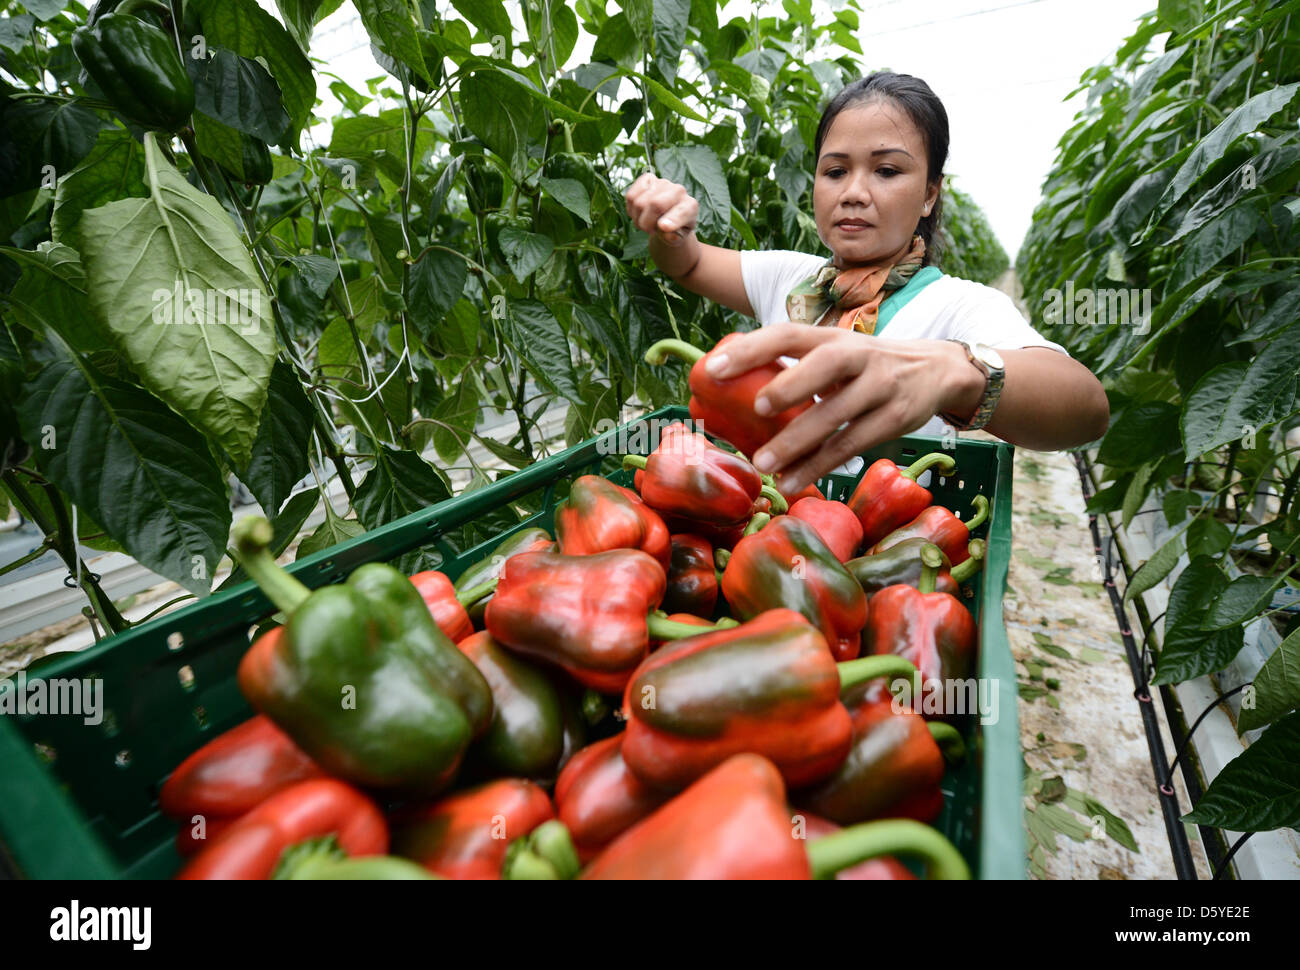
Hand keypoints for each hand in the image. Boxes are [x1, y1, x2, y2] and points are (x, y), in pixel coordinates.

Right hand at [624, 172, 697, 245]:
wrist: (668, 219)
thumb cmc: (674, 231)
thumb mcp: (677, 239)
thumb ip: (672, 237)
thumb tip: (664, 228)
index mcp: (690, 207)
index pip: (682, 211)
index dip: (672, 219)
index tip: (663, 227)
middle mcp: (679, 190)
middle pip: (655, 204)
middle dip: (646, 223)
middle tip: (649, 231)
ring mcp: (663, 183)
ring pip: (639, 202)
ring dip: (637, 219)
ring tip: (645, 224)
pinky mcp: (648, 179)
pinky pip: (631, 196)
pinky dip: (631, 210)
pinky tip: (639, 214)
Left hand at [703, 324, 981, 496]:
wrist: (938, 369)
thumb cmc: (867, 366)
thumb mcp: (838, 352)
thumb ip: (797, 364)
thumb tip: (728, 384)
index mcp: (833, 338)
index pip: (790, 334)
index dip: (752, 348)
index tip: (713, 369)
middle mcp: (859, 356)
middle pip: (826, 365)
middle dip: (791, 385)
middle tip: (756, 408)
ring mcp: (881, 387)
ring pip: (838, 415)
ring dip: (799, 442)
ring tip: (763, 465)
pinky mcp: (895, 419)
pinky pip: (852, 445)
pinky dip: (820, 465)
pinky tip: (792, 481)